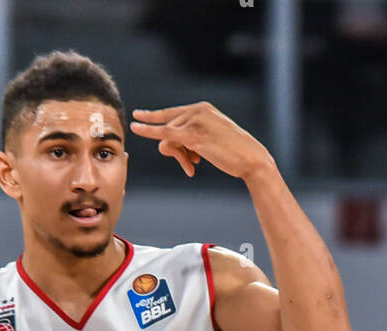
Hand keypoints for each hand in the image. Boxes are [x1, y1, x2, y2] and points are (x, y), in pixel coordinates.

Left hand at [130, 102, 274, 180]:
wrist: (251, 158)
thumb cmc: (233, 152)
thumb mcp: (209, 140)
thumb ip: (188, 138)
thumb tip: (166, 145)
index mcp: (201, 108)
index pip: (172, 113)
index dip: (154, 117)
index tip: (139, 116)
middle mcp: (196, 110)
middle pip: (169, 130)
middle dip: (177, 151)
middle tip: (192, 164)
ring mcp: (195, 121)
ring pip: (169, 139)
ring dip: (178, 157)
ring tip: (194, 165)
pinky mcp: (194, 135)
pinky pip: (165, 134)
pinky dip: (148, 130)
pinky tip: (135, 127)